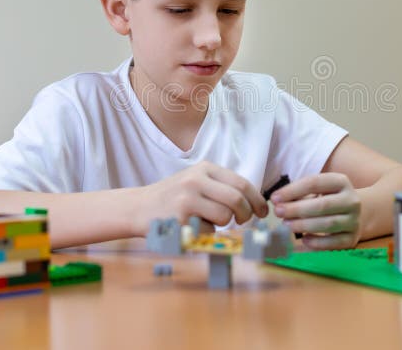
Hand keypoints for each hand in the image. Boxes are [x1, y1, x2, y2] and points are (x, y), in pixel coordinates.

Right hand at [138, 161, 267, 234]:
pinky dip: (205, 233)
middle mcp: (196, 179)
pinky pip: (208, 230)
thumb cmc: (173, 197)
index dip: (257, 200)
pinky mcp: (181, 217)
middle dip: (245, 214)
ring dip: (222, 224)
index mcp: (204, 168)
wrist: (138, 207)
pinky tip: (190, 226)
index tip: (263, 212)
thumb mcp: (196, 181)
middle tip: (242, 221)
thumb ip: (221, 187)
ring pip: (224, 216)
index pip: (242, 183)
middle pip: (237, 199)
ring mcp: (187, 198)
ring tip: (207, 220)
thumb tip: (254, 202)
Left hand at [271, 172, 360, 249]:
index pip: (315, 183)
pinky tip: (304, 240)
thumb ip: (299, 194)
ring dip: (304, 225)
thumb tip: (278, 201)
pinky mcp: (353, 238)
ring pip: (328, 224)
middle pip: (322, 205)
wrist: (356, 214)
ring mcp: (354, 220)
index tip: (275, 198)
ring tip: (287, 225)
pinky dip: (317, 242)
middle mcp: (352, 200)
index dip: (293, 190)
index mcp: (341, 182)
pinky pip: (334, 243)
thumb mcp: (318, 190)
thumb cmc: (329, 199)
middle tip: (278, 212)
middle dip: (297, 209)